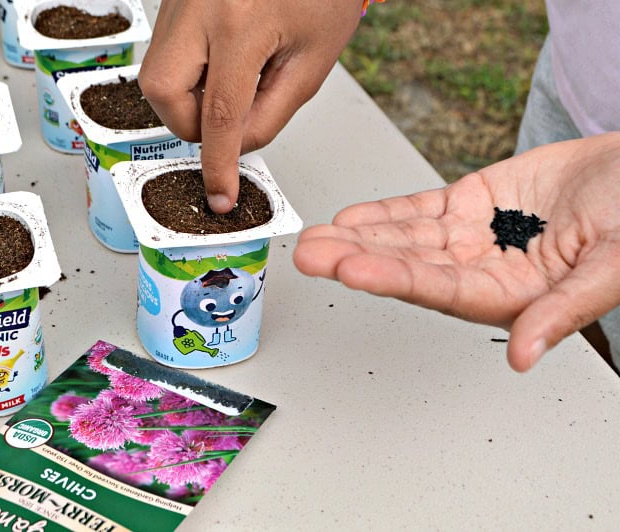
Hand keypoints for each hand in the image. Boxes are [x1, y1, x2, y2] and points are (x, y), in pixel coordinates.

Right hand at [139, 0, 362, 212]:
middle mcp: (198, 6)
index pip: (219, 113)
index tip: (219, 194)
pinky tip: (220, 64)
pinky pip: (164, 51)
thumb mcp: (312, 61)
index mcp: (241, 21)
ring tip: (229, 85)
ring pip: (155, 74)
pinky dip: (186, 74)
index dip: (218, 163)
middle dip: (188, 124)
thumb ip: (271, 113)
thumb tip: (235, 147)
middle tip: (223, 123)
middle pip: (162, 91)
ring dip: (186, 100)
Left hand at [293, 133, 619, 370]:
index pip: (440, 291)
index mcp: (514, 296)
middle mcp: (483, 270)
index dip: (394, 278)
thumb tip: (523, 356)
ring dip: (359, 236)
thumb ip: (563, 308)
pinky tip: (351, 218)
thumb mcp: (615, 264)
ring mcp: (473, 236)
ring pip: (405, 238)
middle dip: (356, 259)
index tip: (352, 270)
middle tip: (311, 254)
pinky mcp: (471, 203)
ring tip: (315, 236)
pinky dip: (385, 213)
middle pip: (409, 267)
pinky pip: (420, 209)